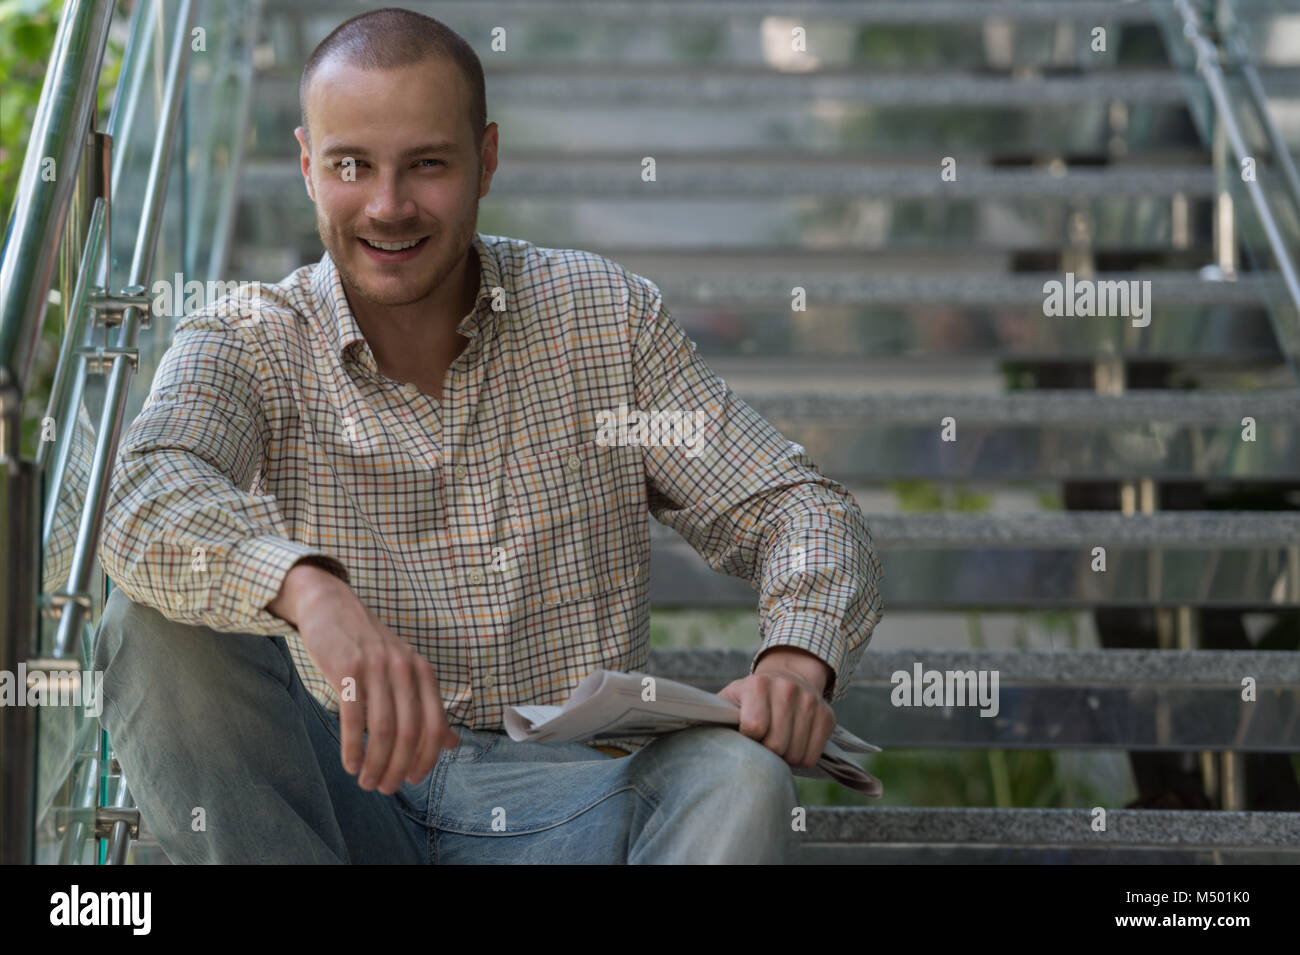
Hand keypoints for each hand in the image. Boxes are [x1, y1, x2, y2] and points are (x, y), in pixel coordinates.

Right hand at [268, 562, 459, 792]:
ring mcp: (377, 668)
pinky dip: (353, 749)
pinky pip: (354, 720)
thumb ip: (427, 706)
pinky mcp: (347, 670)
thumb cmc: (368, 646)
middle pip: (410, 733)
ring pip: (383, 731)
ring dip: (376, 765)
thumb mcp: (404, 670)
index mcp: (423, 671)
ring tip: (367, 782)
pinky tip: (350, 765)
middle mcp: (405, 668)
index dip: (427, 759)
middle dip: (399, 769)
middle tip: (385, 788)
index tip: (413, 779)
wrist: (331, 606)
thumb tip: (451, 744)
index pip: (436, 726)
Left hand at [717, 647, 835, 767]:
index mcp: (758, 684)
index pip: (754, 728)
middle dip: (766, 751)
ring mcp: (810, 702)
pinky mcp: (827, 716)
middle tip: (761, 743)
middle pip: (776, 745)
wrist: (788, 676)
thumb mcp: (729, 700)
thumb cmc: (749, 698)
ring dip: (783, 758)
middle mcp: (787, 689)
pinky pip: (812, 756)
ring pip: (796, 755)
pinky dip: (800, 758)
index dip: (748, 739)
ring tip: (776, 742)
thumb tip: (694, 737)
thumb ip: (716, 717)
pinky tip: (792, 743)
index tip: (745, 734)